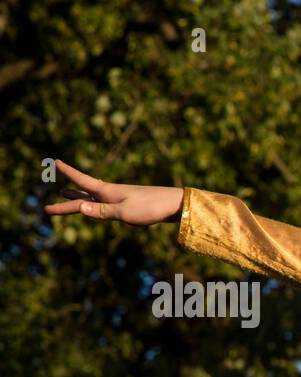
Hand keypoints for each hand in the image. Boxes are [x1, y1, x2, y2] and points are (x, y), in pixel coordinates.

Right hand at [42, 159, 183, 225]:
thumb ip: (101, 211)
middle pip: (82, 195)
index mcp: (107, 192)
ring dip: (77, 196)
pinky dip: (93, 202)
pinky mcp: (129, 203)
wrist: (175, 204)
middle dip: (66, 199)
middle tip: (47, 208)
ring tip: (64, 193)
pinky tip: (95, 203)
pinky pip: (104, 202)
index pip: (81, 181)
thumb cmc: (150, 207)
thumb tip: (77, 207)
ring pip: (93, 197)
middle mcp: (111, 192)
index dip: (67, 173)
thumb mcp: (124, 212)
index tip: (55, 161)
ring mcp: (120, 197)